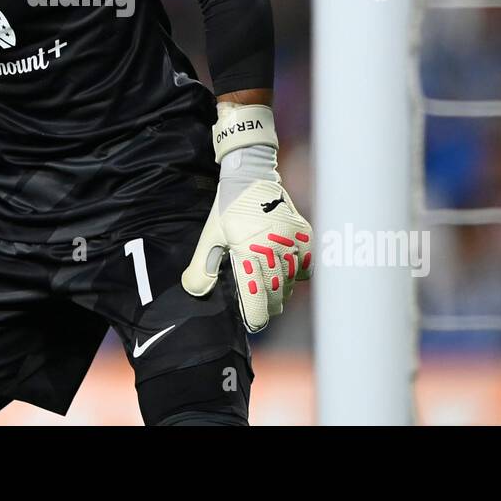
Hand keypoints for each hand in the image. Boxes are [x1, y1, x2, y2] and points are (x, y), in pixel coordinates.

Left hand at [181, 105, 313, 331]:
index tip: (252, 325)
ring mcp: (292, 242)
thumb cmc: (227, 207)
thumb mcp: (210, 235)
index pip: (257, 298)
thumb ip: (202, 266)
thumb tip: (195, 292)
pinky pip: (305, 268)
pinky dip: (296, 275)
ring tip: (270, 291)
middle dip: (267, 307)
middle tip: (259, 310)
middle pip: (275, 295)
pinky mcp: (304, 236)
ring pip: (290, 283)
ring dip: (281, 292)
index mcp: (248, 250)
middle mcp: (274, 248)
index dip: (255, 317)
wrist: (251, 176)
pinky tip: (283, 272)